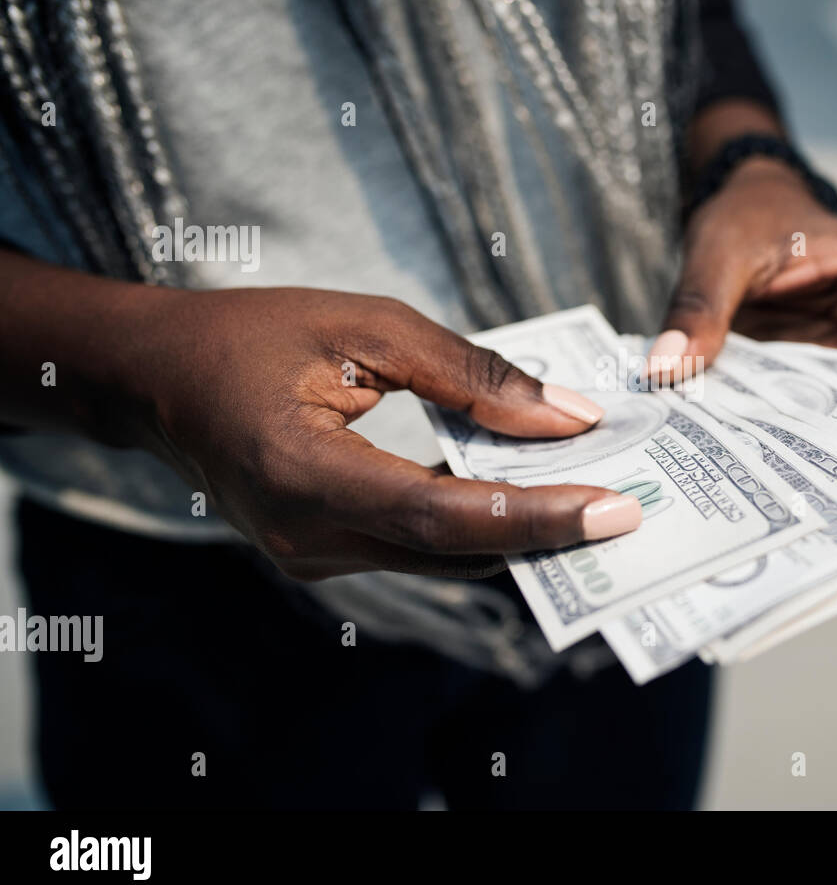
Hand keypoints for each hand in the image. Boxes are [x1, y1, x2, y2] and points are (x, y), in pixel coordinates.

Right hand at [129, 288, 641, 579]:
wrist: (159, 378)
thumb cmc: (252, 335)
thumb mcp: (366, 327)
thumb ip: (471, 374)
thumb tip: (569, 417)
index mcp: (308, 476)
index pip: (445, 514)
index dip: (537, 517)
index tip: (616, 509)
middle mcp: (310, 538)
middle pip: (455, 549)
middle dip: (547, 531)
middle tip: (628, 503)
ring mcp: (312, 556)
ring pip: (441, 557)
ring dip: (514, 530)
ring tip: (588, 492)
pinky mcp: (321, 553)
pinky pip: (416, 548)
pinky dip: (472, 523)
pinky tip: (518, 490)